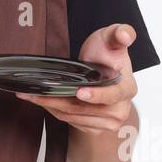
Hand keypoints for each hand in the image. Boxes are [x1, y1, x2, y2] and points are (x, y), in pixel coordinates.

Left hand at [14, 23, 138, 135]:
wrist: (100, 69)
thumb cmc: (105, 54)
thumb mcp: (111, 38)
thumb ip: (120, 33)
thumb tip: (125, 35)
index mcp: (127, 89)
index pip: (112, 95)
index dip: (96, 95)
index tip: (80, 92)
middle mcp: (120, 109)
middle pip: (86, 109)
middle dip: (59, 101)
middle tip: (38, 94)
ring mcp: (108, 121)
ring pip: (75, 117)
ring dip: (53, 107)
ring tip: (34, 96)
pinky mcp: (95, 128)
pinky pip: (71, 122)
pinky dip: (56, 112)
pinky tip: (46, 101)